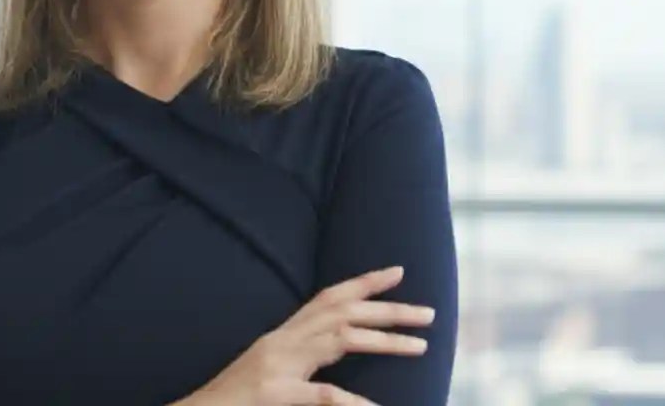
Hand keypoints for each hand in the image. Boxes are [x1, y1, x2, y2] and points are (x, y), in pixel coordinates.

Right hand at [177, 266, 433, 405]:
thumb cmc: (235, 399)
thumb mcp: (272, 372)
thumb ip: (303, 359)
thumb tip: (337, 351)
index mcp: (282, 336)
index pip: (327, 298)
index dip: (363, 282)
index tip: (399, 272)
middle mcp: (281, 342)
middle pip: (341, 313)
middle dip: (388, 310)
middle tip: (429, 313)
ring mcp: (278, 367)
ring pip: (338, 340)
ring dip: (383, 340)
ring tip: (420, 346)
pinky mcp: (274, 395)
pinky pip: (321, 394)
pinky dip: (352, 401)